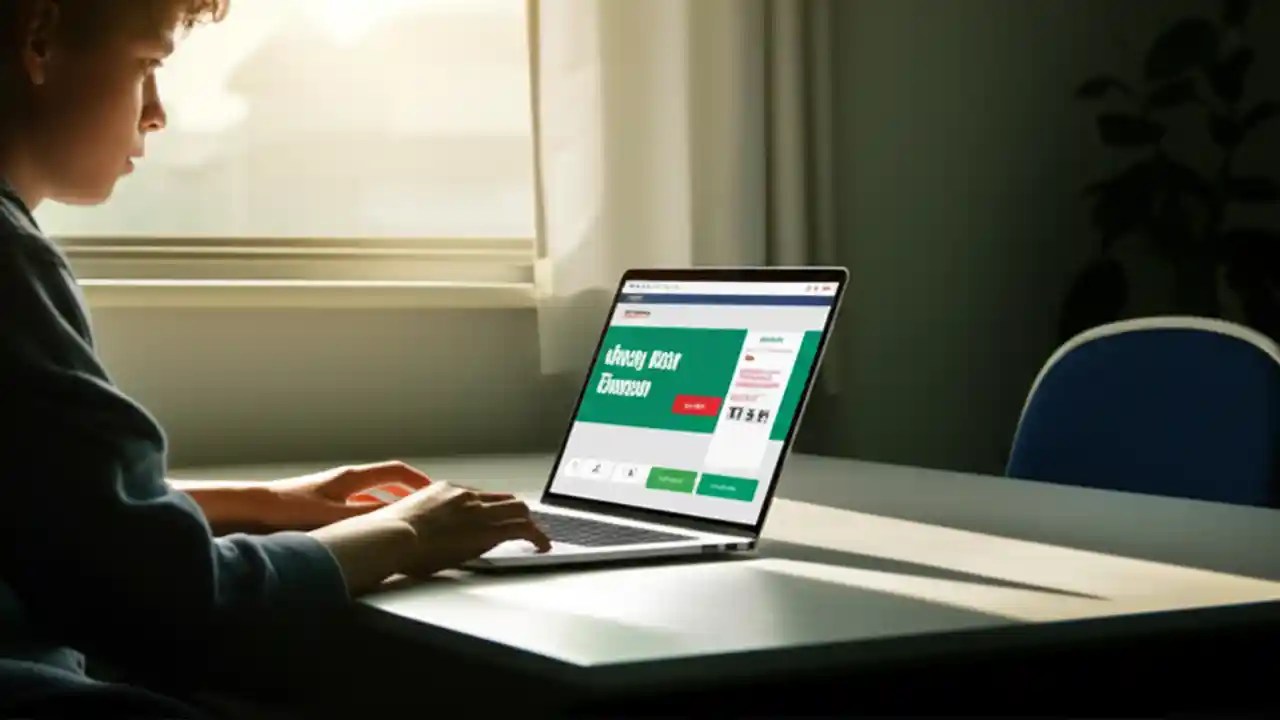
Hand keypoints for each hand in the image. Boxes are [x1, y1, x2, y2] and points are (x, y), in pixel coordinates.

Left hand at [266, 460, 431, 530]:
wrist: (257, 506)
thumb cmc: (291, 508)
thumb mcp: (335, 515)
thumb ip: (367, 516)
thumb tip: (397, 516)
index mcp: (353, 478)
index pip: (396, 471)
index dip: (418, 480)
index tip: (435, 490)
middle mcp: (347, 479)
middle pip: (388, 480)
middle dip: (410, 490)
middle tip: (427, 503)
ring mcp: (337, 489)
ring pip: (374, 492)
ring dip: (393, 500)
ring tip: (407, 515)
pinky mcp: (326, 500)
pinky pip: (360, 502)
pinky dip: (374, 510)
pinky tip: (373, 525)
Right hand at [373, 482, 552, 576]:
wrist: (392, 536)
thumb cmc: (386, 535)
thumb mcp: (401, 521)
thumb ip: (414, 522)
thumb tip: (408, 534)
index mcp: (443, 492)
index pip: (476, 497)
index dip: (489, 509)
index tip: (491, 518)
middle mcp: (465, 496)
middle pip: (501, 498)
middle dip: (515, 511)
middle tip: (522, 524)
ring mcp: (478, 510)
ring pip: (518, 509)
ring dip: (529, 522)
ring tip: (537, 536)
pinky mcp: (488, 528)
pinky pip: (522, 528)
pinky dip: (537, 536)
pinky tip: (542, 546)